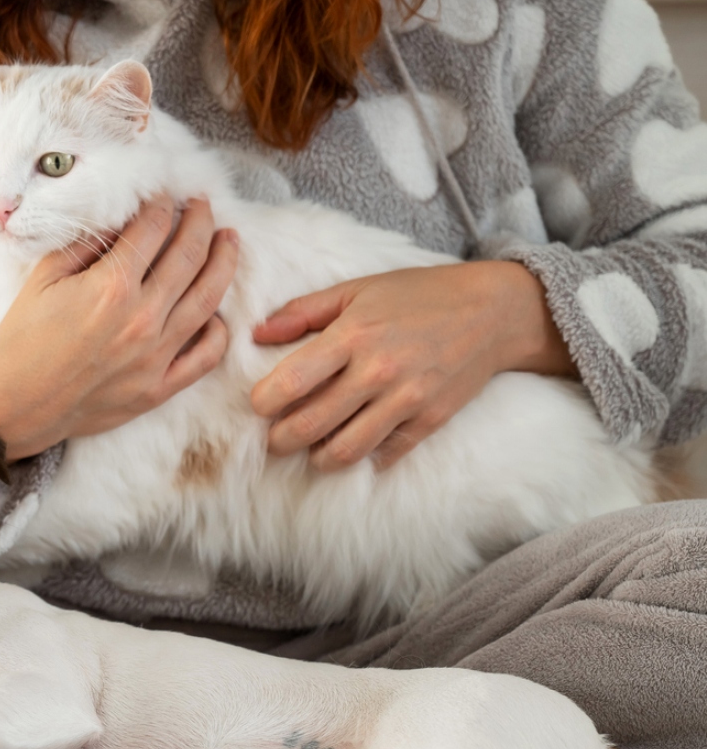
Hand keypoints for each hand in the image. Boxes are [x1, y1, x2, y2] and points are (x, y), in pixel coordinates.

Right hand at [0, 195, 238, 460]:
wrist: (15, 407)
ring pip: (209, 297)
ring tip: (228, 240)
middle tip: (202, 203)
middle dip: (200, 219)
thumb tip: (121, 220)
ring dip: (224, 260)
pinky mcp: (159, 388)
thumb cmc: (23, 341)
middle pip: (190, 254)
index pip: (153, 228)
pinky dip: (218, 331)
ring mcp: (155, 356)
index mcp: (111, 286)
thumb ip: (85, 244)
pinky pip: (206, 356)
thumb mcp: (43, 279)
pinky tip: (214, 312)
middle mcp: (141, 318)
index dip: (161, 203)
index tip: (163, 194)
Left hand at [249, 261, 575, 471]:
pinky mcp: (430, 420)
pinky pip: (386, 454)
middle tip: (274, 440)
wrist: (492, 311)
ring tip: (310, 450)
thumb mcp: (357, 290)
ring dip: (318, 458)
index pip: (292, 382)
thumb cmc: (417, 296)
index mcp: (352, 336)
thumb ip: (303, 312)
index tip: (259, 405)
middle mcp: (377, 372)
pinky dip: (365, 458)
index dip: (264, 402)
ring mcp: (406, 399)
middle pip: (310, 426)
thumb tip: (257, 334)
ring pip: (345, 451)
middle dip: (280, 441)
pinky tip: (356, 446)